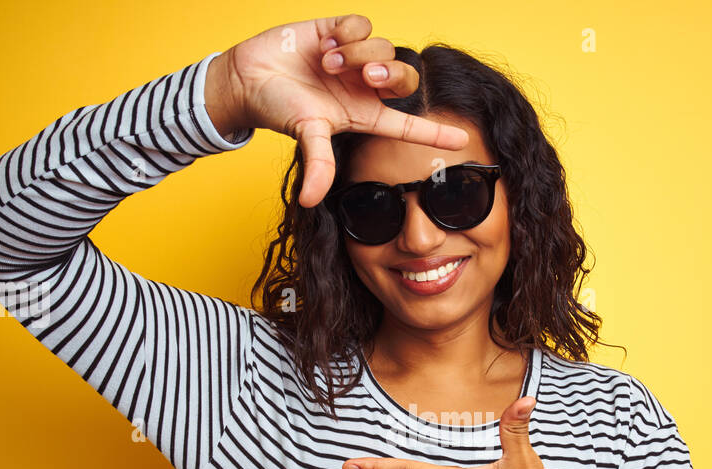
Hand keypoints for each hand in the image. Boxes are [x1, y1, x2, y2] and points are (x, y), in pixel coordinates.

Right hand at [220, 13, 469, 206]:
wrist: (249, 77)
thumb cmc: (278, 108)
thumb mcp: (305, 134)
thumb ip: (318, 163)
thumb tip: (310, 200)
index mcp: (364, 114)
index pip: (409, 125)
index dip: (435, 132)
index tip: (462, 140)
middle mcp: (364, 87)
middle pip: (405, 78)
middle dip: (391, 73)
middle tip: (365, 75)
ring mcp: (354, 59)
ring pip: (382, 47)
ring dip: (355, 54)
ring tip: (325, 64)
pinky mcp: (339, 31)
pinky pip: (362, 24)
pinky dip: (345, 35)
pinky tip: (324, 44)